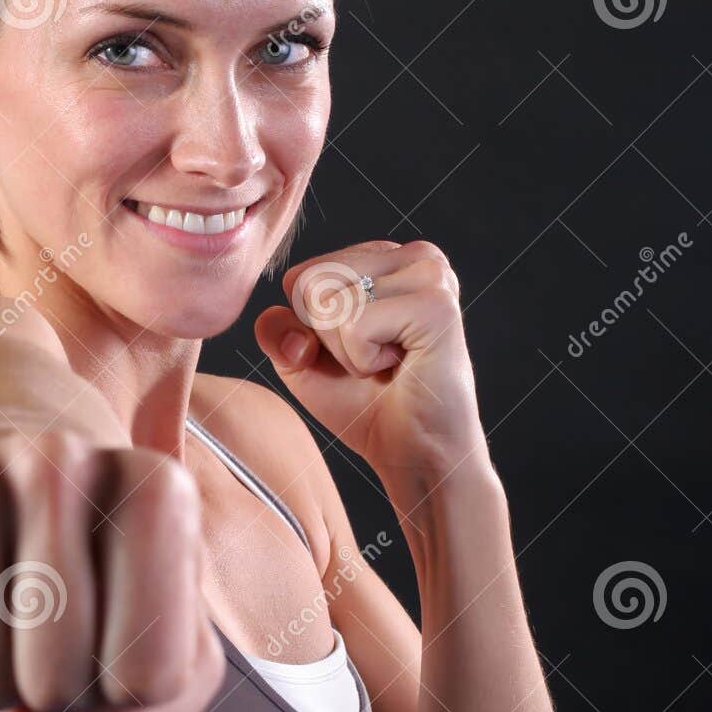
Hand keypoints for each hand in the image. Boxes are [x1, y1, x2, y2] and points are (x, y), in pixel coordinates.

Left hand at [253, 239, 490, 480]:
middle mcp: (414, 255)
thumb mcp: (302, 362)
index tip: (354, 350)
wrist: (416, 457)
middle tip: (373, 362)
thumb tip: (278, 313)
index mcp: (385, 257)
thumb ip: (275, 328)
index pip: (301, 274)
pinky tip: (401, 367)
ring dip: (348, 351)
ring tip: (388, 364)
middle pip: (311, 280)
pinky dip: (363, 360)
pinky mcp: (436, 304)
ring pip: (328, 298)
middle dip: (326, 337)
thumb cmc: (367, 406)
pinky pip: (355, 324)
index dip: (310, 328)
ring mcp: (431, 274)